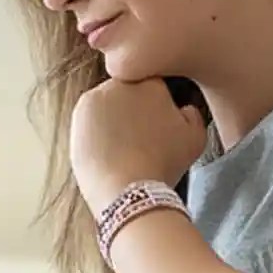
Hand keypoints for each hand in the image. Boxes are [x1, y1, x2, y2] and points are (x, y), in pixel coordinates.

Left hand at [70, 77, 206, 217]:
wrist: (128, 190)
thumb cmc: (164, 165)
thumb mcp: (195, 137)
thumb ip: (192, 114)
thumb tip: (184, 109)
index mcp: (150, 82)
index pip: (153, 83)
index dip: (156, 104)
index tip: (156, 123)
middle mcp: (120, 83)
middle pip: (127, 91)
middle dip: (131, 108)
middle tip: (138, 136)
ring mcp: (94, 99)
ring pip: (106, 104)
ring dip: (112, 119)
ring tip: (122, 146)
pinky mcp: (76, 117)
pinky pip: (89, 119)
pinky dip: (95, 131)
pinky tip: (106, 150)